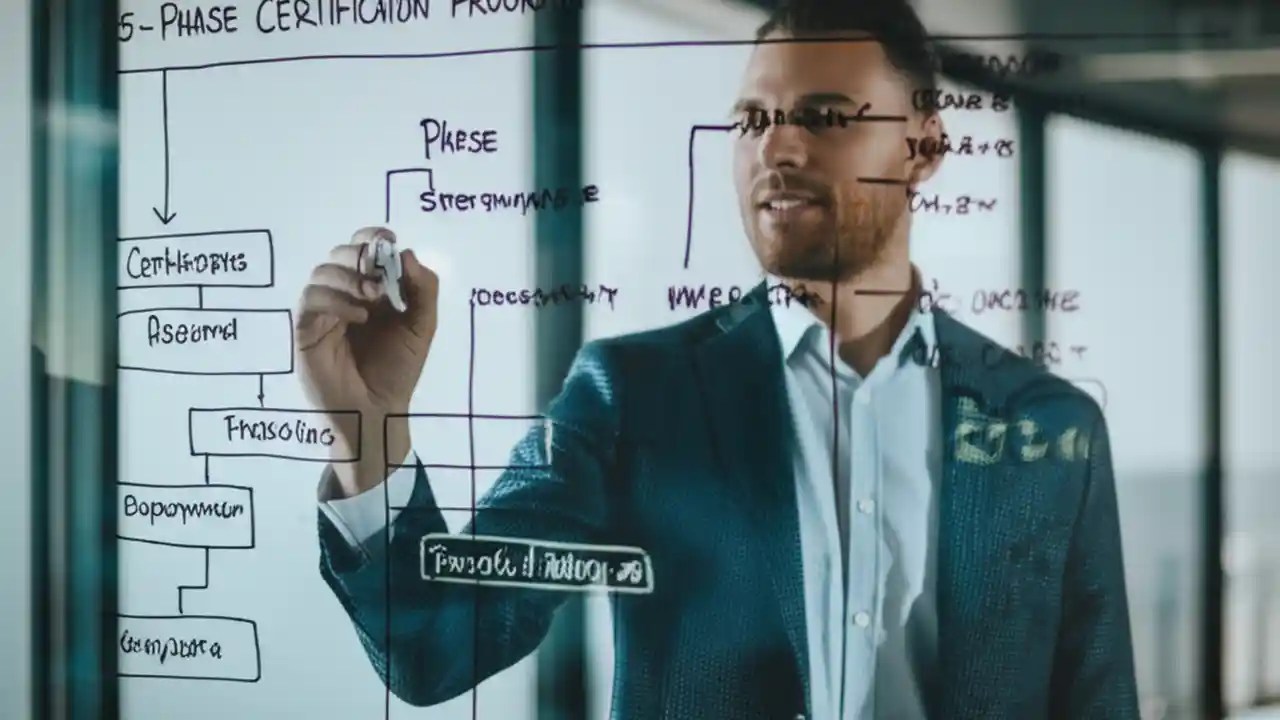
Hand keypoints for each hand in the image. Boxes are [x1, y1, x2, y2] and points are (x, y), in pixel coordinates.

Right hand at [294, 226, 438, 495]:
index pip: (364, 249)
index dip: (372, 237)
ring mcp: (324, 310)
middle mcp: (345, 294)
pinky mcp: (307, 329)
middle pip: (340, 254)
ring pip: (322, 272)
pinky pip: (311, 299)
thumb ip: (423, 290)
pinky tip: (358, 316)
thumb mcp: (422, 327)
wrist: (378, 411)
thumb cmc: (398, 370)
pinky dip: (335, 299)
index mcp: (372, 289)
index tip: (387, 239)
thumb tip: (406, 253)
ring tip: (374, 298)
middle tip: (380, 279)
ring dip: (349, 277)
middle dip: (360, 257)